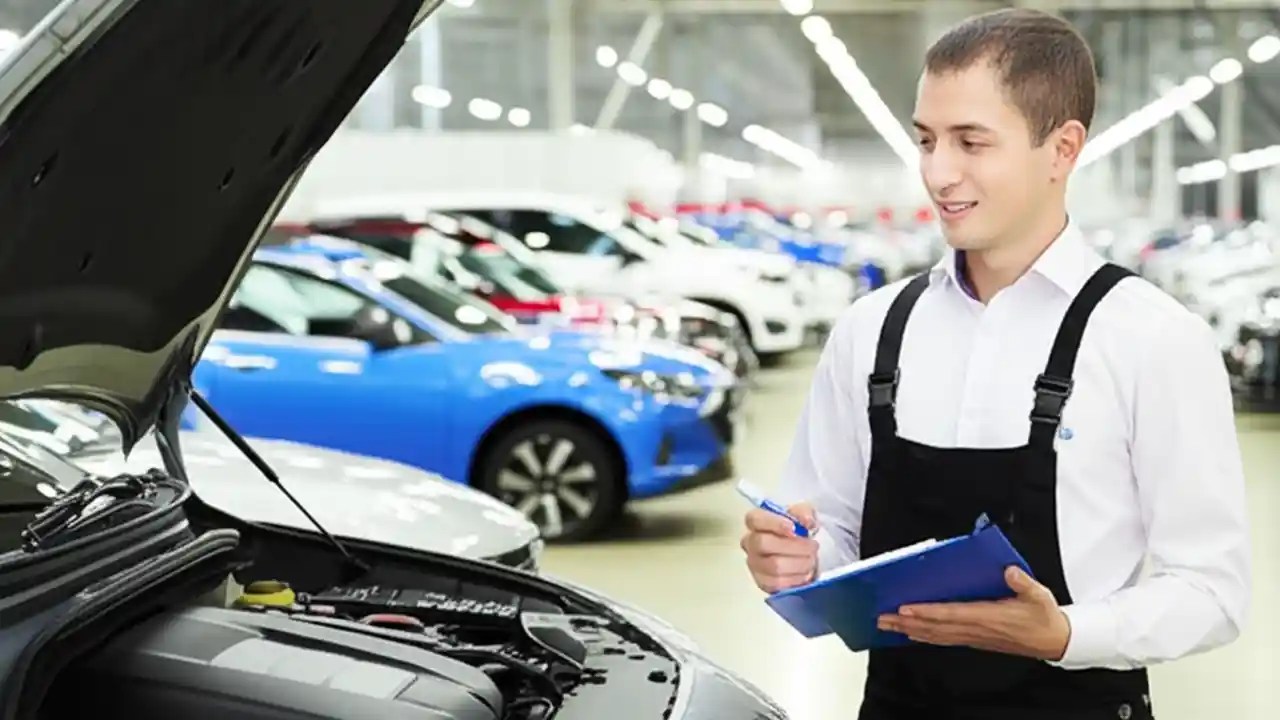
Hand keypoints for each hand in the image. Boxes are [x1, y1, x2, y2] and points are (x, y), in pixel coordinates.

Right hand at [740, 502, 819, 593]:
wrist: (805, 554)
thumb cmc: (800, 532)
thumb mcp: (804, 515)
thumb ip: (804, 513)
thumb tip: (806, 521)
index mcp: (757, 522)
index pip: (755, 519)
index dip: (774, 523)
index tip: (794, 528)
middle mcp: (750, 542)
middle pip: (763, 543)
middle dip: (793, 546)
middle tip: (813, 546)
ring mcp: (754, 564)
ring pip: (774, 565)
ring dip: (799, 563)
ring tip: (812, 560)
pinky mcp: (762, 582)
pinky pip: (778, 583)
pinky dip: (796, 578)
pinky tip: (805, 573)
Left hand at [877, 566, 1070, 660]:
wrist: (1053, 640)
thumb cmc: (1043, 617)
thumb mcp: (1040, 596)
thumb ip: (1023, 583)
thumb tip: (1010, 572)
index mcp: (989, 616)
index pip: (951, 614)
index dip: (927, 612)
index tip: (906, 608)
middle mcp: (976, 628)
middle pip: (935, 627)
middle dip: (907, 622)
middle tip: (882, 617)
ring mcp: (974, 636)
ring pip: (935, 635)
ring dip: (910, 630)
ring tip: (888, 625)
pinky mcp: (974, 639)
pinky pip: (944, 639)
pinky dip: (925, 636)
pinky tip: (911, 633)